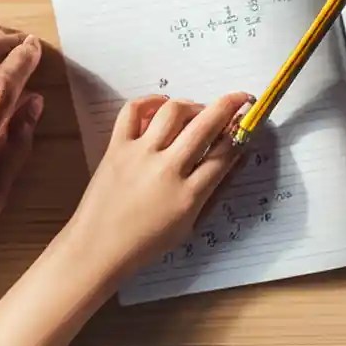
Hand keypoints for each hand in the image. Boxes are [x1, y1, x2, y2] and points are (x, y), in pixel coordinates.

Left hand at [61, 92, 252, 277]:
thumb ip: (212, 191)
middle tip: (239, 98)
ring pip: (174, 111)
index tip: (248, 121)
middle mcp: (166, 169)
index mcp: (188, 195)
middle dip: (228, 106)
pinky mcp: (117, 147)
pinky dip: (150, 101)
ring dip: (192, 105)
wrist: (97, 248)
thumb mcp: (189, 225)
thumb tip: (234, 158)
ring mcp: (140, 154)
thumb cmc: (146, 242)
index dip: (241, 133)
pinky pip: (133, 110)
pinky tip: (162, 106)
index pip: (224, 154)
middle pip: (205, 125)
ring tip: (197, 111)